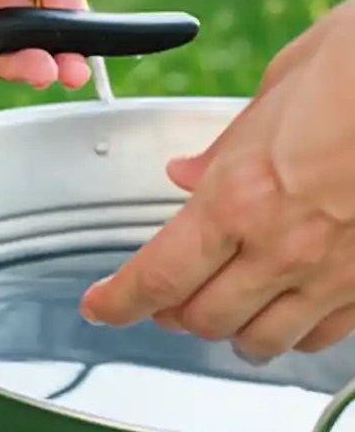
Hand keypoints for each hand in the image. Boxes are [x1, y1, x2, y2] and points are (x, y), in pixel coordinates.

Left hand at [80, 0, 354, 361]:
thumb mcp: (272, 93)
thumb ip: (222, 148)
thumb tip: (188, 173)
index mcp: (238, 196)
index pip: (157, 275)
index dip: (118, 302)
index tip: (100, 307)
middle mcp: (281, 245)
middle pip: (201, 317)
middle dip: (171, 313)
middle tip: (160, 298)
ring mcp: (334, 270)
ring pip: (261, 338)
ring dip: (229, 330)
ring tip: (218, 312)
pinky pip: (324, 334)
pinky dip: (293, 332)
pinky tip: (286, 313)